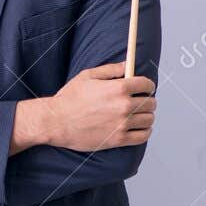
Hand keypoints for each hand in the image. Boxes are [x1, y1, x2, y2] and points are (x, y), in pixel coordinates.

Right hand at [14, 62, 155, 152]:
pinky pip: (143, 136)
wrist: (56, 122)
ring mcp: (122, 124)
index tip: (145, 88)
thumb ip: (111, 70)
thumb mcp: (87, 76)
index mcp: (118, 88)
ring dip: (146, 116)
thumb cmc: (69, 98)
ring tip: (139, 116)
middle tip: (140, 102)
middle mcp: (123, 106)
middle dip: (147, 100)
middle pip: (150, 103)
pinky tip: (139, 128)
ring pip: (148, 119)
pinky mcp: (118, 140)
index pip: (146, 85)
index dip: (148, 85)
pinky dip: (145, 132)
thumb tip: (128, 65)